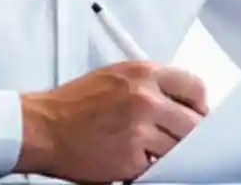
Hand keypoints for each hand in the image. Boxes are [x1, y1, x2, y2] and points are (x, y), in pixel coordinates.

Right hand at [14, 61, 207, 182]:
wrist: (42, 128)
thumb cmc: (73, 104)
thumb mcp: (115, 77)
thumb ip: (150, 85)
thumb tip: (180, 100)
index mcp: (144, 74)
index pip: (195, 87)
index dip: (199, 105)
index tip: (196, 114)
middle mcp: (145, 98)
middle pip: (193, 122)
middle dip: (189, 133)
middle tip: (178, 138)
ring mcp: (139, 130)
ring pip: (177, 148)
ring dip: (168, 151)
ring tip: (148, 147)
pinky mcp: (131, 158)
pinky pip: (155, 166)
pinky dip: (148, 166)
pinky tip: (132, 157)